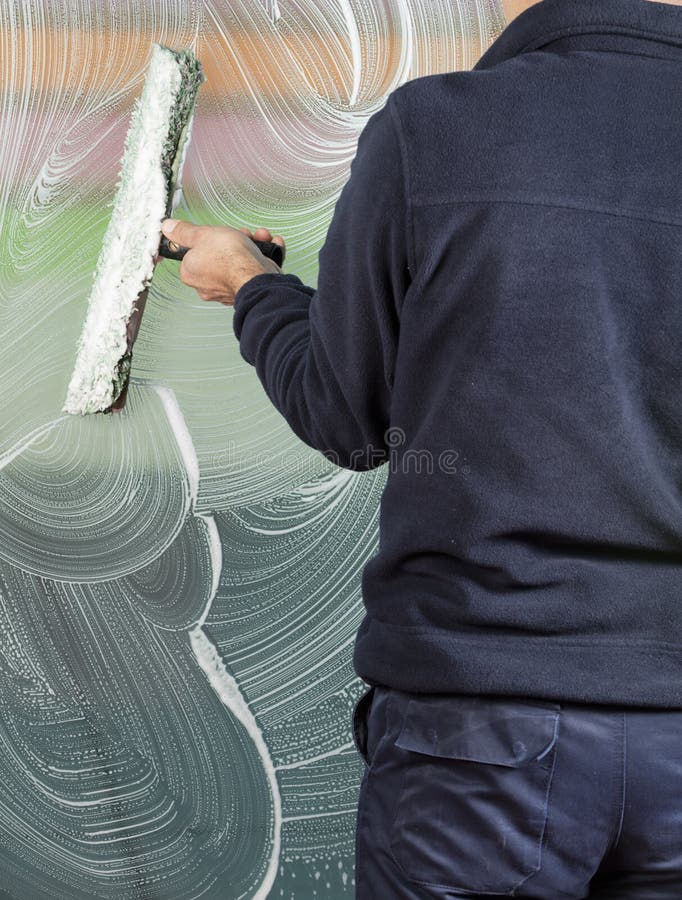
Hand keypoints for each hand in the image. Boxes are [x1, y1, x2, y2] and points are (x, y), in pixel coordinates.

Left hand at [158, 219, 285, 304]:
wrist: (256, 276)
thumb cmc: (230, 259)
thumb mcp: (202, 234)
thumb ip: (184, 232)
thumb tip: (168, 228)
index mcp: (191, 273)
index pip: (193, 252)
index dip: (206, 238)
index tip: (215, 233)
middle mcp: (207, 285)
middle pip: (218, 254)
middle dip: (234, 239)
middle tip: (239, 234)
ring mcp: (228, 288)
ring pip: (238, 260)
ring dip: (251, 244)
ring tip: (257, 238)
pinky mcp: (247, 288)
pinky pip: (253, 269)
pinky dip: (262, 256)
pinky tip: (267, 247)